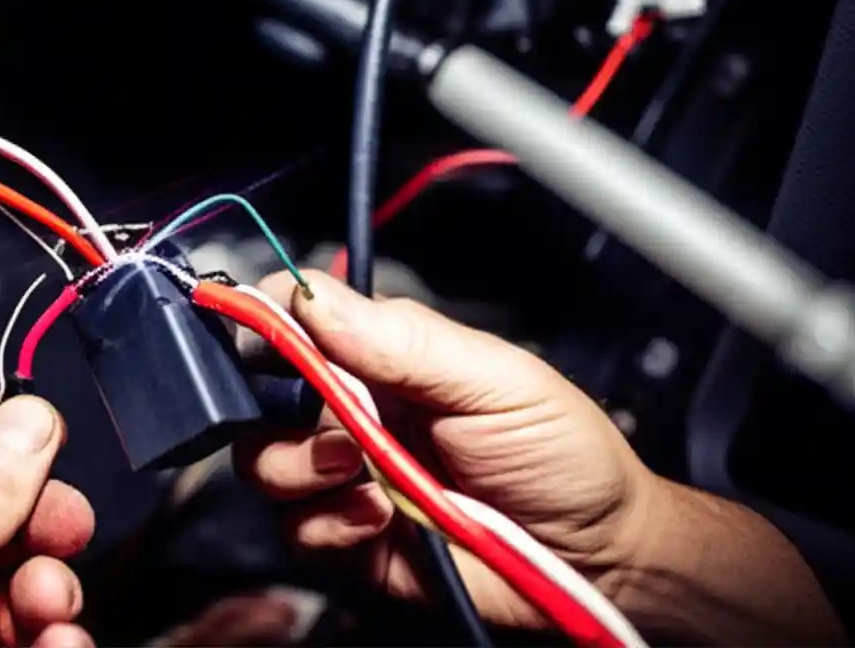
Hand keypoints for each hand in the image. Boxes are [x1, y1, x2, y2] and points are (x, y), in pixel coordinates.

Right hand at [235, 270, 653, 628]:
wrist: (595, 558)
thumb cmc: (562, 454)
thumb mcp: (496, 381)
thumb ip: (404, 341)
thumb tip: (315, 297)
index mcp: (386, 357)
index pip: (302, 322)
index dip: (269, 322)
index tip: (259, 331)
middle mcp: (357, 412)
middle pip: (264, 396)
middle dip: (276, 408)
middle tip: (333, 424)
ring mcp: (348, 477)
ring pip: (267, 463)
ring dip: (300, 468)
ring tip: (361, 474)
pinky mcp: (349, 538)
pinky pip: (297, 529)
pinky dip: (328, 524)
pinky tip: (379, 520)